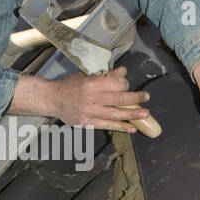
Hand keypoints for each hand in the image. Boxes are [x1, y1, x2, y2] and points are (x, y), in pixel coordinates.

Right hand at [10, 66, 151, 131]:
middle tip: (147, 98)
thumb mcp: (87, 76)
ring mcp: (89, 112)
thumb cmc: (70, 86)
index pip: (115, 84)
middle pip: (118, 98)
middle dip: (135, 98)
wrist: (52, 99)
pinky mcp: (87, 123)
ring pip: (115, 113)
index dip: (125, 84)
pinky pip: (108, 125)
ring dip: (132, 114)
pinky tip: (132, 128)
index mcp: (91, 83)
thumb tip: (124, 71)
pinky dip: (121, 127)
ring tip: (145, 114)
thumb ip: (106, 75)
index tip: (127, 86)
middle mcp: (91, 97)